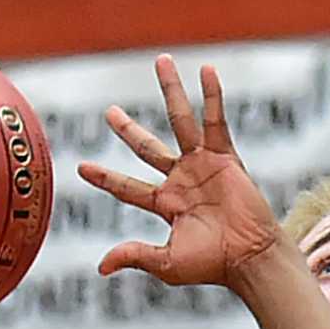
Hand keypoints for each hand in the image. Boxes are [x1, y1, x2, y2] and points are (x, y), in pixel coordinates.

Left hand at [77, 55, 279, 288]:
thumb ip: (134, 256)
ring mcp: (202, 165)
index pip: (127, 188)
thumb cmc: (211, 264)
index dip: (106, 177)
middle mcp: (181, 180)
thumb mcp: (166, 262)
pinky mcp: (225, 156)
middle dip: (128, 130)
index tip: (81, 167)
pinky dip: (212, 96)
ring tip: (161, 61)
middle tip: (109, 112)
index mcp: (165, 204)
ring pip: (180, 121)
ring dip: (171, 90)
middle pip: (147, 148)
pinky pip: (216, 121)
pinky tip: (206, 71)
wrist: (248, 257)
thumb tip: (101, 268)